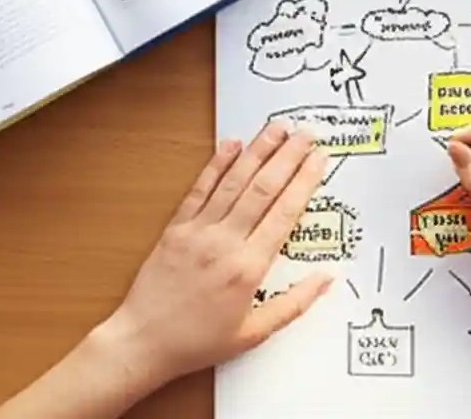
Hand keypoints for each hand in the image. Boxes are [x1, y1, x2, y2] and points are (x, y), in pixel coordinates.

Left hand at [98, 123, 331, 388]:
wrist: (143, 341)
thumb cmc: (198, 342)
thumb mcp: (254, 333)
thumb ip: (294, 304)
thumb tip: (327, 279)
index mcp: (248, 268)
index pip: (285, 213)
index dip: (304, 181)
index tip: (318, 160)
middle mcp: (225, 243)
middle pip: (263, 188)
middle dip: (287, 156)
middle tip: (305, 133)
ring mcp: (198, 231)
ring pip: (234, 182)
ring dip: (257, 151)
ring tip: (275, 128)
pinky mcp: (176, 228)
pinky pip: (200, 190)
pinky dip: (216, 165)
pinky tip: (231, 145)